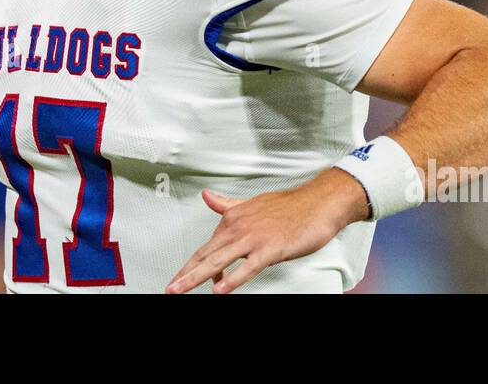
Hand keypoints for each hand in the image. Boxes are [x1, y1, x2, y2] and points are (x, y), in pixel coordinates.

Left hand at [166, 167, 369, 293]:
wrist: (317, 202)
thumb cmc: (288, 206)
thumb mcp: (251, 203)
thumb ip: (226, 204)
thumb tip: (207, 196)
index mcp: (233, 219)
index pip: (206, 246)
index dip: (191, 264)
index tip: (179, 276)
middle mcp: (238, 228)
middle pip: (206, 255)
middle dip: (185, 274)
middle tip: (170, 288)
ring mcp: (253, 238)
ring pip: (219, 261)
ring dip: (197, 277)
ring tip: (181, 289)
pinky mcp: (270, 249)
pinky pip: (247, 268)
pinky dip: (233, 280)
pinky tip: (220, 290)